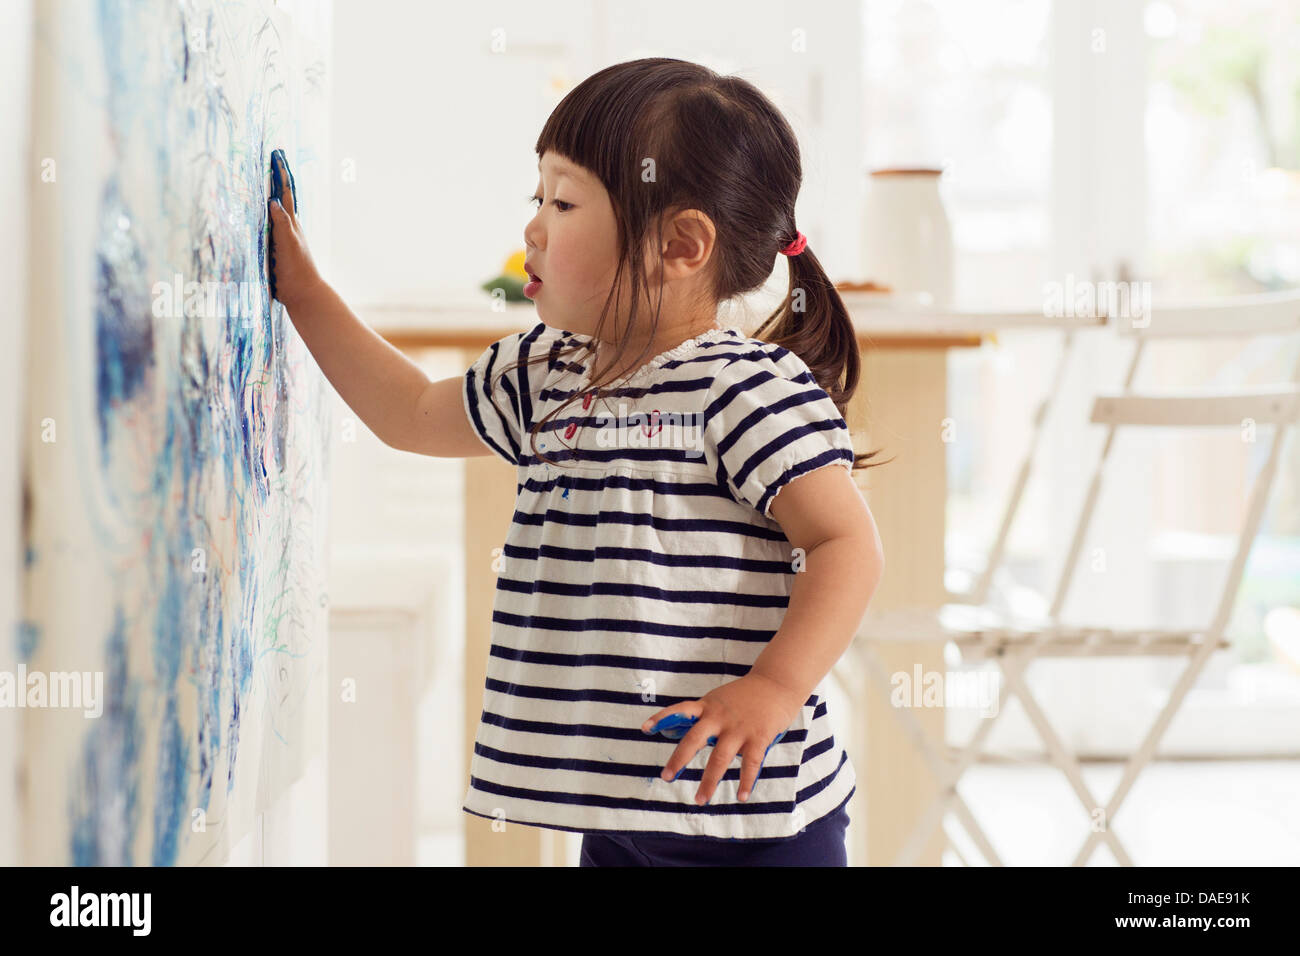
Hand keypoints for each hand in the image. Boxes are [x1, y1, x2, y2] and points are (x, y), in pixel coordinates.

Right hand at [267, 149, 322, 311]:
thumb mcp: (289, 244)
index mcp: (291, 222)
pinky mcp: (275, 248)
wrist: (302, 293)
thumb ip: (282, 223)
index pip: (285, 192)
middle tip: (275, 157)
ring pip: (275, 209)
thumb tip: (273, 201)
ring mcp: (282, 236)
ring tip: (268, 176)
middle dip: (278, 176)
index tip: (277, 154)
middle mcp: (287, 226)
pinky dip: (264, 213)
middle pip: (282, 195)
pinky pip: (268, 224)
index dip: (281, 173)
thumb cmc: (297, 269)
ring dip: (272, 191)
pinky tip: (261, 213)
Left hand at [640, 672, 804, 804]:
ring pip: (720, 758)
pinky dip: (746, 782)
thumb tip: (676, 734)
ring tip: (700, 800)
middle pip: (694, 739)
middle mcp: (720, 716)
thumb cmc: (745, 695)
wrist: (777, 683)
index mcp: (708, 706)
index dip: (662, 719)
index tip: (644, 728)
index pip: (680, 710)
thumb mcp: (719, 699)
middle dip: (679, 760)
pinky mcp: (759, 737)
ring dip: (709, 781)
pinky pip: (750, 764)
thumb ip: (701, 716)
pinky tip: (741, 797)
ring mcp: (739, 728)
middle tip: (666, 777)